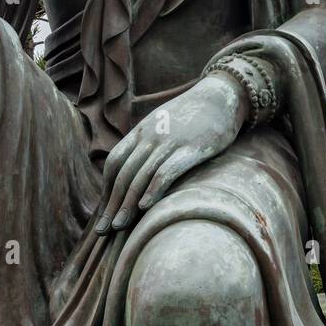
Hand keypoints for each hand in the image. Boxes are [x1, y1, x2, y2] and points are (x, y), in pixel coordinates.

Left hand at [95, 73, 248, 234]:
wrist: (222, 95)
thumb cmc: (195, 115)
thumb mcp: (165, 124)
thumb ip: (150, 143)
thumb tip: (137, 170)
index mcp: (142, 131)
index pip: (114, 162)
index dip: (107, 189)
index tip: (104, 212)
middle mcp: (151, 135)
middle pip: (123, 173)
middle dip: (111, 204)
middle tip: (103, 230)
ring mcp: (170, 141)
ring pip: (140, 175)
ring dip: (126, 204)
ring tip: (118, 227)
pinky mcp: (191, 148)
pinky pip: (166, 171)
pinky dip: (153, 189)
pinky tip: (145, 207)